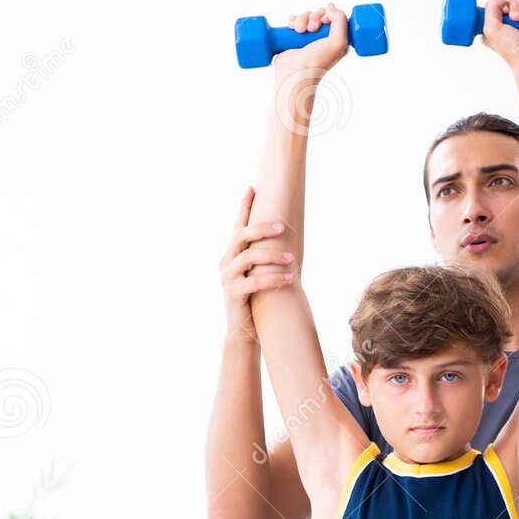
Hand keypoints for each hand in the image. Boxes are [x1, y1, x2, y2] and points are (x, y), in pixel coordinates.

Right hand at [219, 187, 294, 341]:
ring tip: (292, 259)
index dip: (244, 206)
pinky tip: (290, 278)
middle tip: (283, 226)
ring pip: (249, 257)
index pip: (237, 226)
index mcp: (230, 255)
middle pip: (241, 236)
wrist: (243, 332)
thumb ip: (262, 257)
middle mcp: (225, 263)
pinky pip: (255, 281)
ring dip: (273, 256)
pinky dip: (274, 278)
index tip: (252, 187)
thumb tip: (283, 237)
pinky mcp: (234, 294)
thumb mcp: (257, 274)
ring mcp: (228, 278)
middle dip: (262, 228)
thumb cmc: (254, 300)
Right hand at [270, 1, 349, 83]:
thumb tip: (330, 6)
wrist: (296, 72)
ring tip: (299, 31)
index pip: (334, 17)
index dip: (328, 15)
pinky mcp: (295, 38)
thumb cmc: (318, 61)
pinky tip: (292, 28)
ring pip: (306, 15)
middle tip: (311, 29)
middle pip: (319, 14)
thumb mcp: (338, 42)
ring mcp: (308, 38)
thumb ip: (340, 20)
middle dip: (313, 17)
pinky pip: (295, 20)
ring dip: (301, 19)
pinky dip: (293, 21)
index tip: (324, 22)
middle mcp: (323, 38)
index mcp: (336, 40)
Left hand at [480, 0, 518, 68]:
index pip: (498, 3)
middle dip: (516, 7)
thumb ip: (491, 7)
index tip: (505, 13)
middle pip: (512, 1)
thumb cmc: (511, 49)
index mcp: (495, 26)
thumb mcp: (491, 29)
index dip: (503, 4)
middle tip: (517, 19)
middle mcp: (509, 24)